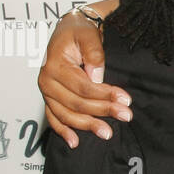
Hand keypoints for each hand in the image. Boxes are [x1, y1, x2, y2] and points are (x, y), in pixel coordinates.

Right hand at [38, 0, 129, 146]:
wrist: (69, 30)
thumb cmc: (78, 31)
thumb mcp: (87, 34)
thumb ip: (94, 52)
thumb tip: (96, 75)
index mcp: (54, 66)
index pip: (83, 86)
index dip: (105, 95)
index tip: (126, 100)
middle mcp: (47, 81)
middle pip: (77, 103)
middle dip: (103, 111)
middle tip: (126, 116)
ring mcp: (48, 93)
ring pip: (67, 115)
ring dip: (88, 125)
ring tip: (108, 133)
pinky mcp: (50, 99)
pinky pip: (54, 119)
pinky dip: (63, 132)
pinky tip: (75, 142)